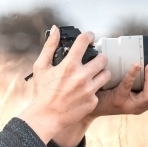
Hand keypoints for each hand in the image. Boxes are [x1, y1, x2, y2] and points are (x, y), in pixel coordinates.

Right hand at [18, 25, 110, 142]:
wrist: (46, 117)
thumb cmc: (42, 92)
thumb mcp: (41, 67)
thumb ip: (49, 46)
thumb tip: (55, 29)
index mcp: (69, 65)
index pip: (85, 41)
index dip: (89, 35)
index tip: (90, 37)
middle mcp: (82, 76)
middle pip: (103, 58)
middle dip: (99, 58)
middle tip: (93, 60)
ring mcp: (89, 90)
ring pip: (107, 74)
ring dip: (100, 73)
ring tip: (92, 75)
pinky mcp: (93, 101)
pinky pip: (99, 91)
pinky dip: (93, 90)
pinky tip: (84, 92)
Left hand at [88, 63, 147, 118]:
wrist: (88, 103)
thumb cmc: (109, 90)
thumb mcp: (128, 87)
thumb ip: (139, 78)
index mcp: (144, 104)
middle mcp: (139, 107)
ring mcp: (129, 106)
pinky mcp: (117, 101)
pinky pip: (128, 88)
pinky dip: (133, 75)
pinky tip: (136, 66)